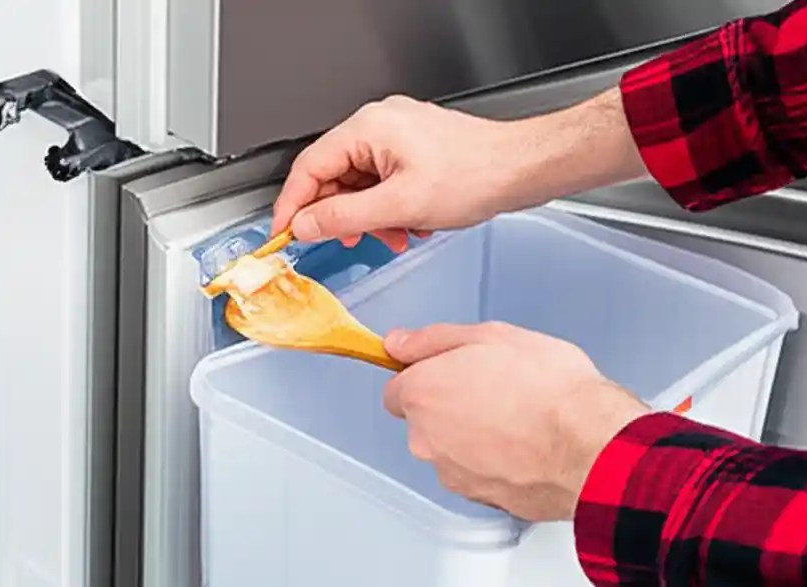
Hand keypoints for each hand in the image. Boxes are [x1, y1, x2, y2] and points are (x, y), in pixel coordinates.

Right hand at [270, 89, 646, 251]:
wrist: (521, 170)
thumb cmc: (476, 175)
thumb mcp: (399, 206)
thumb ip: (343, 217)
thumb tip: (305, 225)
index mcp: (368, 129)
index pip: (309, 168)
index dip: (292, 206)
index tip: (284, 233)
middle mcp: (379, 126)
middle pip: (333, 176)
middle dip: (340, 215)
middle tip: (345, 241)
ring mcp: (396, 136)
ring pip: (358, 183)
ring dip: (368, 217)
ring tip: (391, 236)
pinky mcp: (412, 150)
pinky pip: (381, 182)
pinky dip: (386, 209)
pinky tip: (405, 226)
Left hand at [382, 322, 648, 521]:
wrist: (592, 447)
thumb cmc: (549, 389)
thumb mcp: (492, 336)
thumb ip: (434, 339)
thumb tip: (397, 343)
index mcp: (422, 395)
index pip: (397, 389)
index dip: (426, 377)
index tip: (451, 372)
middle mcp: (426, 439)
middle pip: (426, 420)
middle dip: (452, 407)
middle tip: (497, 390)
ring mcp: (452, 474)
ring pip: (453, 450)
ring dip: (474, 437)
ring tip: (519, 419)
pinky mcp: (481, 498)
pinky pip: (480, 475)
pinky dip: (496, 463)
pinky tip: (528, 447)